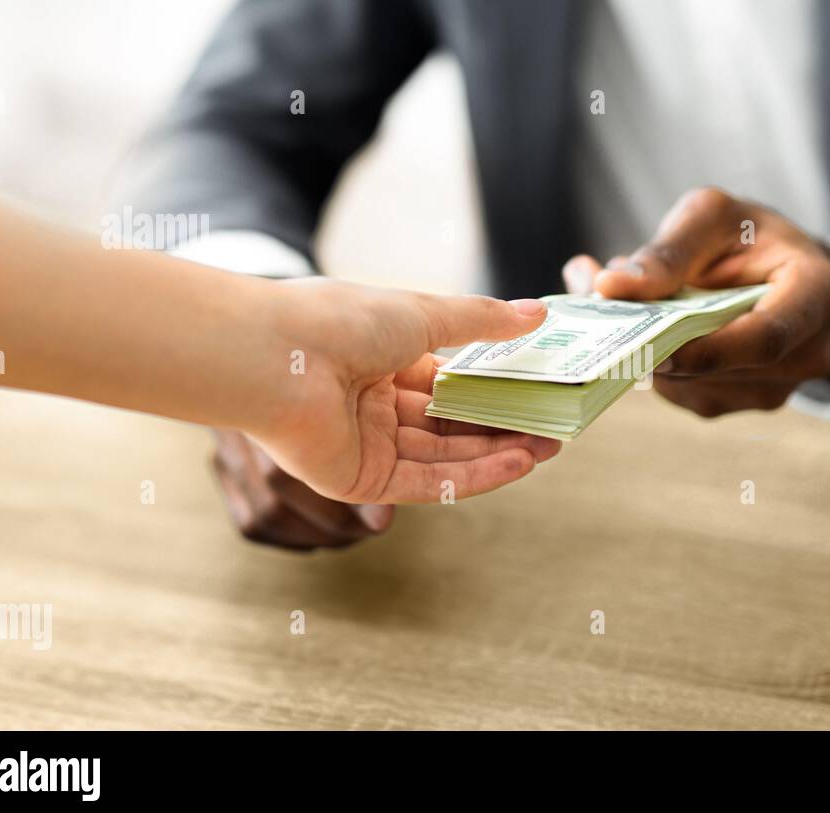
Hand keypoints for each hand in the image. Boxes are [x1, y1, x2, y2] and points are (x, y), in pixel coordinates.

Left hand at [230, 281, 559, 541]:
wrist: (277, 357)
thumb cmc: (340, 321)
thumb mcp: (424, 313)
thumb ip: (482, 320)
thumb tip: (536, 314)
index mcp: (378, 359)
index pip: (445, 381)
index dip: (490, 387)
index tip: (535, 390)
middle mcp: (371, 404)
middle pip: (449, 423)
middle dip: (501, 426)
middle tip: (552, 426)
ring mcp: (366, 445)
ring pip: (444, 455)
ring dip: (496, 452)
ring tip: (547, 446)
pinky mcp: (361, 480)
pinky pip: (428, 482)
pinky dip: (474, 475)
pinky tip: (517, 463)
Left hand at [563, 187, 829, 417]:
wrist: (785, 275)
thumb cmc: (755, 237)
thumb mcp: (716, 216)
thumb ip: (669, 250)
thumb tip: (611, 287)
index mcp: (818, 298)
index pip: (766, 338)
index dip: (707, 348)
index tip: (652, 340)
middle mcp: (804, 357)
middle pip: (718, 368)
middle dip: (650, 336)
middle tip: (594, 293)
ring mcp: (769, 390)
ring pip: (688, 384)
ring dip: (640, 346)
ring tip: (610, 296)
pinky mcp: (733, 403)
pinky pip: (679, 390)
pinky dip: (646, 359)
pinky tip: (630, 322)